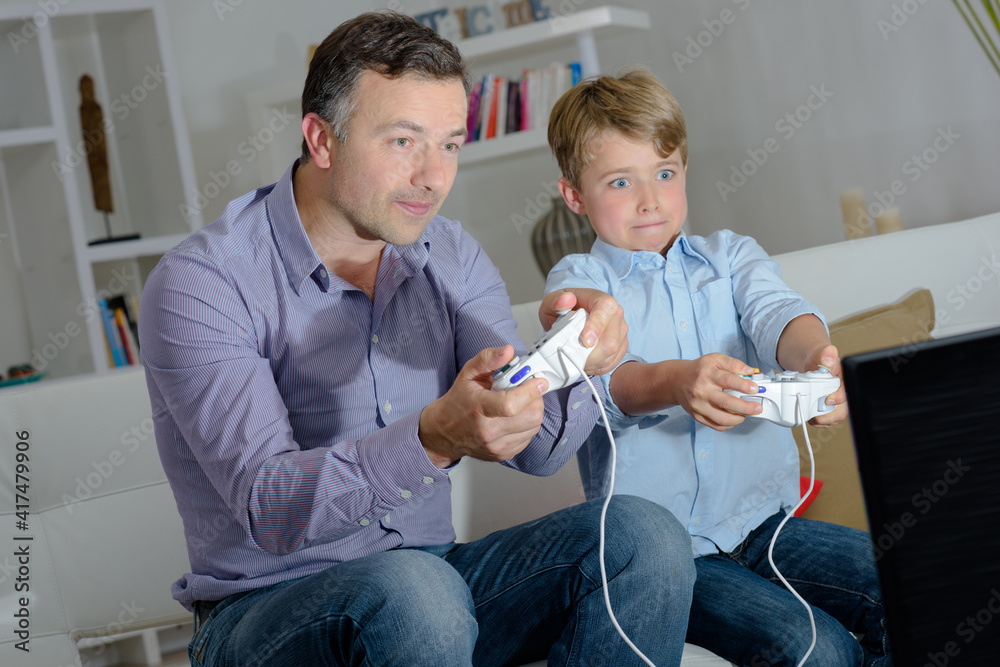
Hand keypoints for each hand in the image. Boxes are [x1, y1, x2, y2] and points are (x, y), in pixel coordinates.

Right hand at [418, 345, 546, 467]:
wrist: (444, 432)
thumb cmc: (458, 402)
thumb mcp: (468, 374)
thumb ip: (488, 359)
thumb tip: (507, 351)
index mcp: (479, 408)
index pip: (511, 405)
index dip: (531, 392)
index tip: (539, 382)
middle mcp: (488, 431)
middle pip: (530, 417)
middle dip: (535, 400)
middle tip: (527, 391)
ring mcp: (497, 446)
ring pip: (534, 427)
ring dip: (532, 412)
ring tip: (518, 404)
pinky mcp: (503, 454)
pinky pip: (528, 437)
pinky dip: (526, 425)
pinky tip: (514, 418)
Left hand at [540, 288, 627, 376]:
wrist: (570, 317)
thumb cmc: (563, 310)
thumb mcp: (551, 302)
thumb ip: (555, 300)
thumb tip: (566, 300)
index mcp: (601, 300)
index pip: (605, 310)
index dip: (596, 327)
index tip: (585, 342)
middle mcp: (616, 315)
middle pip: (611, 340)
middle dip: (590, 353)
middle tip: (572, 355)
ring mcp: (621, 331)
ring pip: (611, 354)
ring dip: (591, 362)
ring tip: (576, 358)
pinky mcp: (621, 346)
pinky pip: (611, 362)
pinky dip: (596, 366)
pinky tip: (584, 361)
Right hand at [666, 353, 761, 430]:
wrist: (676, 381)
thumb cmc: (698, 370)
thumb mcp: (714, 359)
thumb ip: (733, 364)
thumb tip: (750, 372)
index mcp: (707, 374)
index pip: (728, 380)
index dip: (744, 385)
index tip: (755, 389)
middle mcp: (701, 391)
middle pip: (726, 403)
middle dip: (746, 407)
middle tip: (757, 408)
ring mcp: (698, 405)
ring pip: (721, 418)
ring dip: (738, 419)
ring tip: (746, 414)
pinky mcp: (697, 415)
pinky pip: (715, 425)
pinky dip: (728, 424)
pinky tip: (735, 418)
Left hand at [805, 344, 847, 426]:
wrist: (814, 364)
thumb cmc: (820, 360)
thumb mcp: (822, 354)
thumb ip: (826, 354)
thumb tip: (828, 359)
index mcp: (846, 378)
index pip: (848, 391)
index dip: (839, 398)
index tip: (829, 400)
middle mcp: (843, 391)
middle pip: (843, 409)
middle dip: (831, 416)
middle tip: (818, 417)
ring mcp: (838, 400)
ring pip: (836, 416)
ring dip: (824, 420)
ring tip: (813, 418)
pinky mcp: (830, 407)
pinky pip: (829, 419)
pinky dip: (820, 421)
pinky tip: (813, 417)